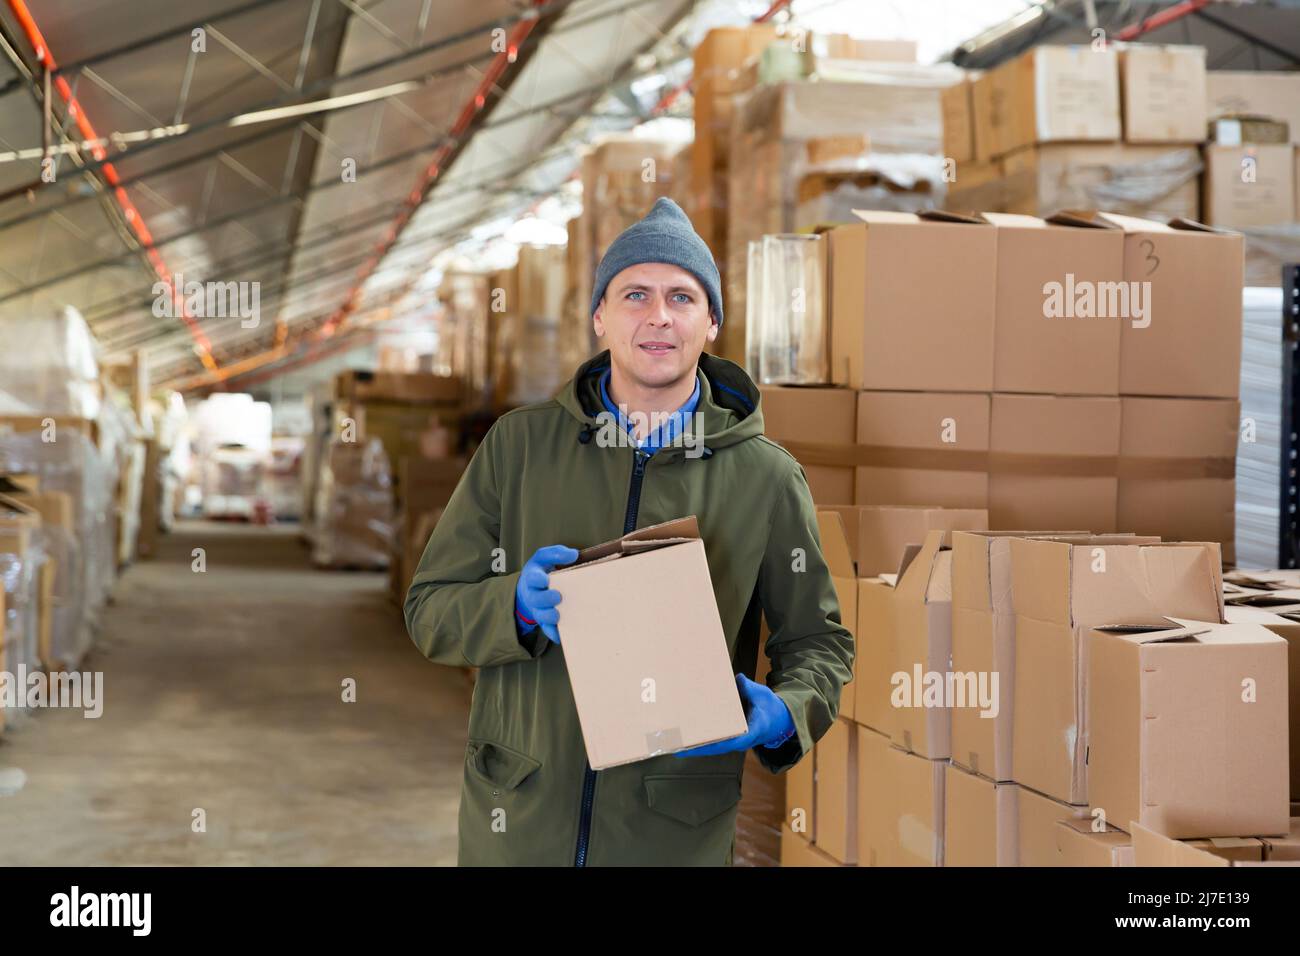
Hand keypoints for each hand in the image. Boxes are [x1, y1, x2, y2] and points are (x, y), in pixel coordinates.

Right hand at [515, 544, 578, 643]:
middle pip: (536, 599)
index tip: (546, 580)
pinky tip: (560, 636)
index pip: (533, 578)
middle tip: (557, 597)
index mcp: (533, 576)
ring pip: (540, 615)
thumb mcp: (544, 557)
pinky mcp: (543, 619)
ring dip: (549, 616)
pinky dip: (552, 633)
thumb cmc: (541, 570)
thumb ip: (556, 553)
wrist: (530, 588)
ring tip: (558, 615)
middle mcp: (533, 594)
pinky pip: (546, 628)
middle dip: (545, 599)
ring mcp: (538, 608)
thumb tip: (573, 554)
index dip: (538, 580)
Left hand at [674, 674, 795, 757]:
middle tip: (677, 745)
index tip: (695, 745)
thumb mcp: (763, 695)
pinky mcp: (732, 737)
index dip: (711, 744)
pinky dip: (703, 740)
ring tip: (678, 742)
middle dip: (697, 747)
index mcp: (750, 732)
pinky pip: (716, 741)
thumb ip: (749, 688)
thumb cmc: (772, 709)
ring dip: (697, 746)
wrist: (781, 720)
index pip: (730, 741)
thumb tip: (738, 679)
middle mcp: (740, 740)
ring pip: (714, 746)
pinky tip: (689, 736)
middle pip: (716, 747)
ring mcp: (735, 741)